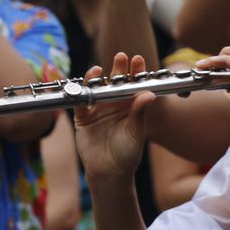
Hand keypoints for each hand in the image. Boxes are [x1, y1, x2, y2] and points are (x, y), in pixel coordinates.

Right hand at [72, 53, 154, 179]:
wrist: (109, 173)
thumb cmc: (127, 154)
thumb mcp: (135, 133)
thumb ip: (139, 113)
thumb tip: (148, 94)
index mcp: (130, 107)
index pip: (134, 85)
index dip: (136, 72)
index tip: (138, 60)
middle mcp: (114, 104)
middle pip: (115, 82)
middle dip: (118, 69)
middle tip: (121, 57)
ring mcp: (98, 109)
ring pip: (97, 88)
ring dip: (98, 77)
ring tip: (101, 69)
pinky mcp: (83, 117)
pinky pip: (81, 100)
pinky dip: (81, 91)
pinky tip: (86, 84)